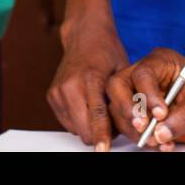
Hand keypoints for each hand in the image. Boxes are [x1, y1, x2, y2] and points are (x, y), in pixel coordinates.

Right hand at [47, 14, 129, 150]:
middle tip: (114, 127)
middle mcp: (69, 86)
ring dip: (90, 128)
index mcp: (90, 78)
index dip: (102, 136)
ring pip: (76, 129)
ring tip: (102, 112)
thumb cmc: (107, 52)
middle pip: (84, 129)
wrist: (84, 35)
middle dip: (99, 134)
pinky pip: (68, 122)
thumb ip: (125, 98)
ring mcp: (58, 92)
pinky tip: (90, 107)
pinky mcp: (52, 97)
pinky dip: (80, 121)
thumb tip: (133, 126)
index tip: (104, 150)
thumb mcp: (123, 71)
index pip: (97, 115)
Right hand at [107, 47, 184, 150]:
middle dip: (127, 109)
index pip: (143, 74)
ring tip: (159, 140)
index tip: (161, 114)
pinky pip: (127, 126)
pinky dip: (140, 138)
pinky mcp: (139, 114)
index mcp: (162, 61)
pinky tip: (162, 144)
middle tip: (144, 128)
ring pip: (118, 109)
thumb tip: (160, 132)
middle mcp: (146, 75)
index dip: (147, 95)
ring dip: (134, 129)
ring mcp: (139, 94)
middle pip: (117, 86)